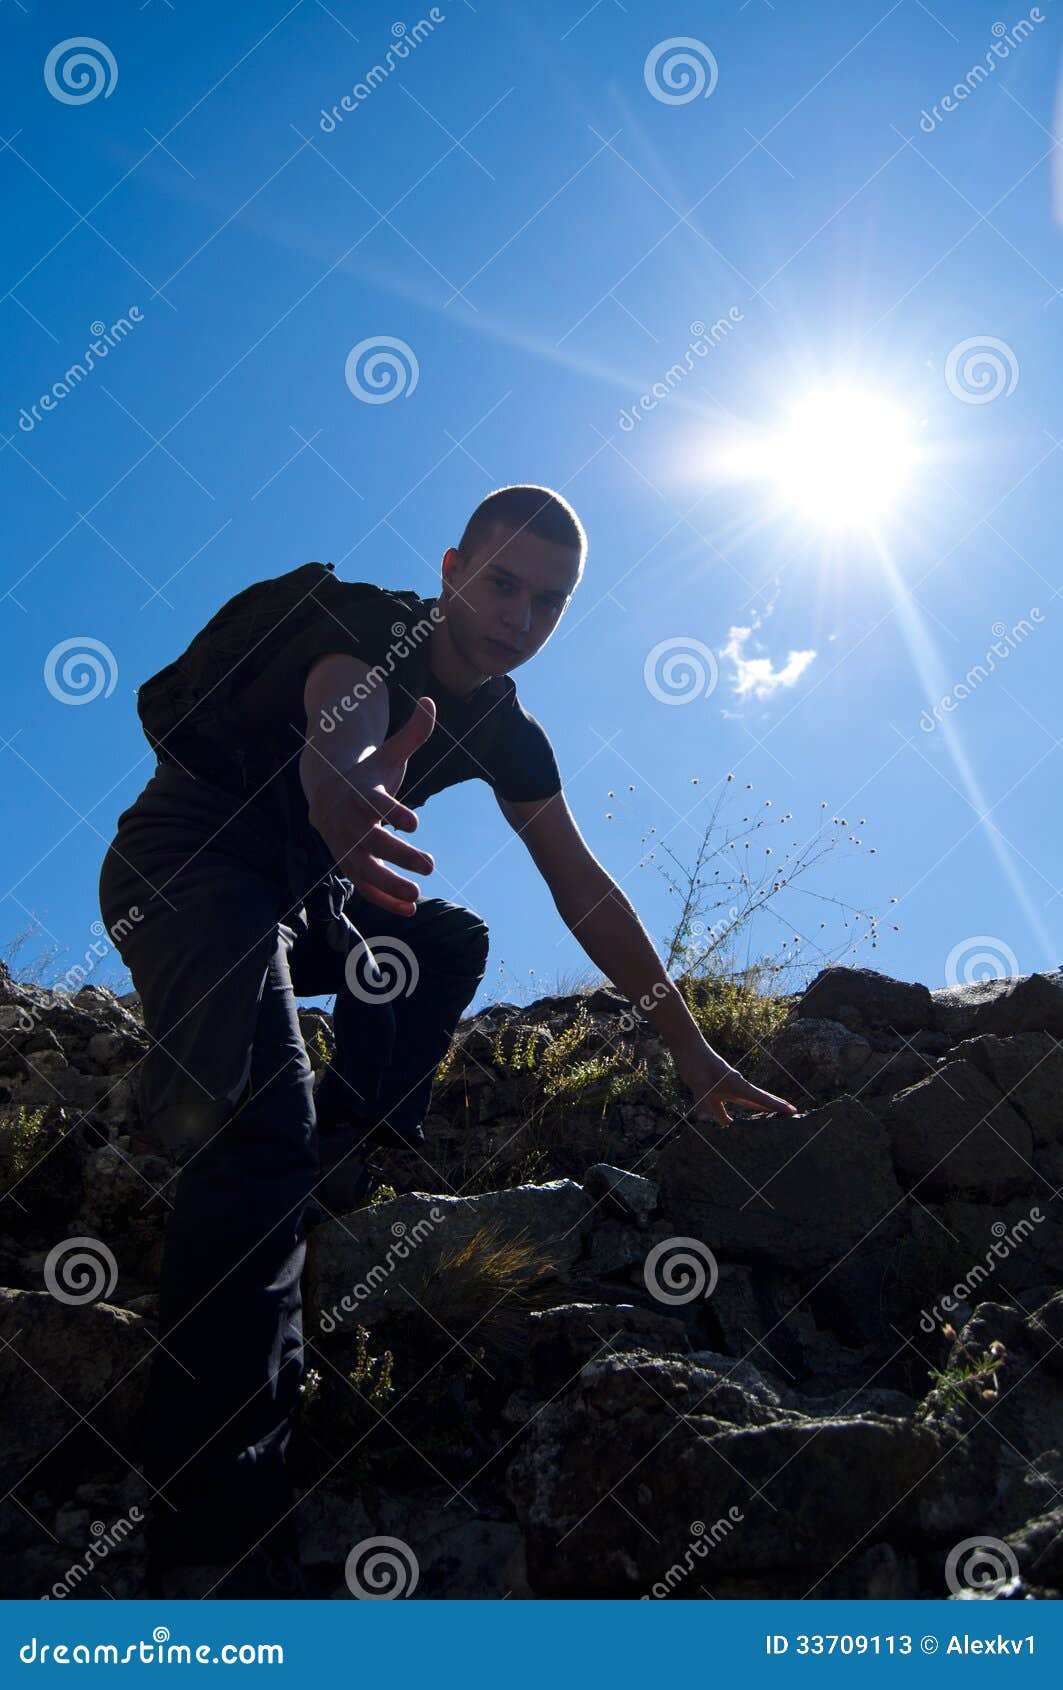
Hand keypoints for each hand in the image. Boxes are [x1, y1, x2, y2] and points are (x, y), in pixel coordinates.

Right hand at [309, 695, 436, 917]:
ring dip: (389, 885)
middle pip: (371, 842)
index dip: (392, 812)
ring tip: (418, 895)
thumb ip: (412, 733)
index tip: (413, 822)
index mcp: (359, 793)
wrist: (326, 792)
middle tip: (430, 864)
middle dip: (398, 856)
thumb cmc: (367, 774)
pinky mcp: (348, 865)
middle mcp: (349, 822)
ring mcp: (345, 846)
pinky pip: (363, 887)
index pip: (374, 804)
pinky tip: (409, 910)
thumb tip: (429, 701)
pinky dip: (384, 900)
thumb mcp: (389, 754)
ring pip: (364, 870)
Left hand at [677, 1045, 798, 1127]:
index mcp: (737, 1084)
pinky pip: (723, 1105)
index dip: (777, 1106)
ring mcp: (723, 1087)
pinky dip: (726, 1115)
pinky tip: (727, 1124)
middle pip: (759, 1098)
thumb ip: (703, 1101)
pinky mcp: (712, 1089)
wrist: (686, 1045)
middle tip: (791, 1113)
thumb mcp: (698, 1082)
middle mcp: (734, 1085)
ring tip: (766, 1120)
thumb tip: (705, 1120)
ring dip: (754, 1110)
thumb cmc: (695, 1061)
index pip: (761, 1098)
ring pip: (743, 1102)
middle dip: (774, 1106)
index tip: (793, 1111)